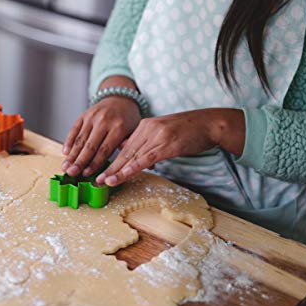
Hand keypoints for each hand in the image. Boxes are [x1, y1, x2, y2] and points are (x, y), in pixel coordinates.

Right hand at [61, 97, 140, 176]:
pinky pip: (74, 129)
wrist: (121, 98)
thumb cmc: (128, 119)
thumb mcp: (133, 132)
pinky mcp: (84, 115)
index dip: (94, 163)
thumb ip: (125, 147)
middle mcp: (104, 121)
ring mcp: (92, 117)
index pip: (104, 150)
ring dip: (71, 155)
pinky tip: (65, 152)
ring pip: (80, 139)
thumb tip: (115, 166)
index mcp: (118, 128)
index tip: (86, 174)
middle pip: (89, 146)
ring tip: (65, 167)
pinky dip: (68, 141)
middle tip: (71, 173)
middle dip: (79, 161)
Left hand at [95, 108, 244, 185]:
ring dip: (117, 171)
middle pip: (125, 152)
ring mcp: (157, 135)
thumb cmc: (190, 130)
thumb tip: (133, 155)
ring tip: (105, 182)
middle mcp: (148, 128)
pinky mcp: (166, 144)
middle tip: (96, 180)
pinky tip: (123, 175)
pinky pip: (146, 158)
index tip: (102, 171)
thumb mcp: (164, 133)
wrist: (209, 123)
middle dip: (110, 167)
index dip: (113, 161)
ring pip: (132, 156)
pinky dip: (132, 168)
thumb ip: (148, 143)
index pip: (125, 146)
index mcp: (146, 125)